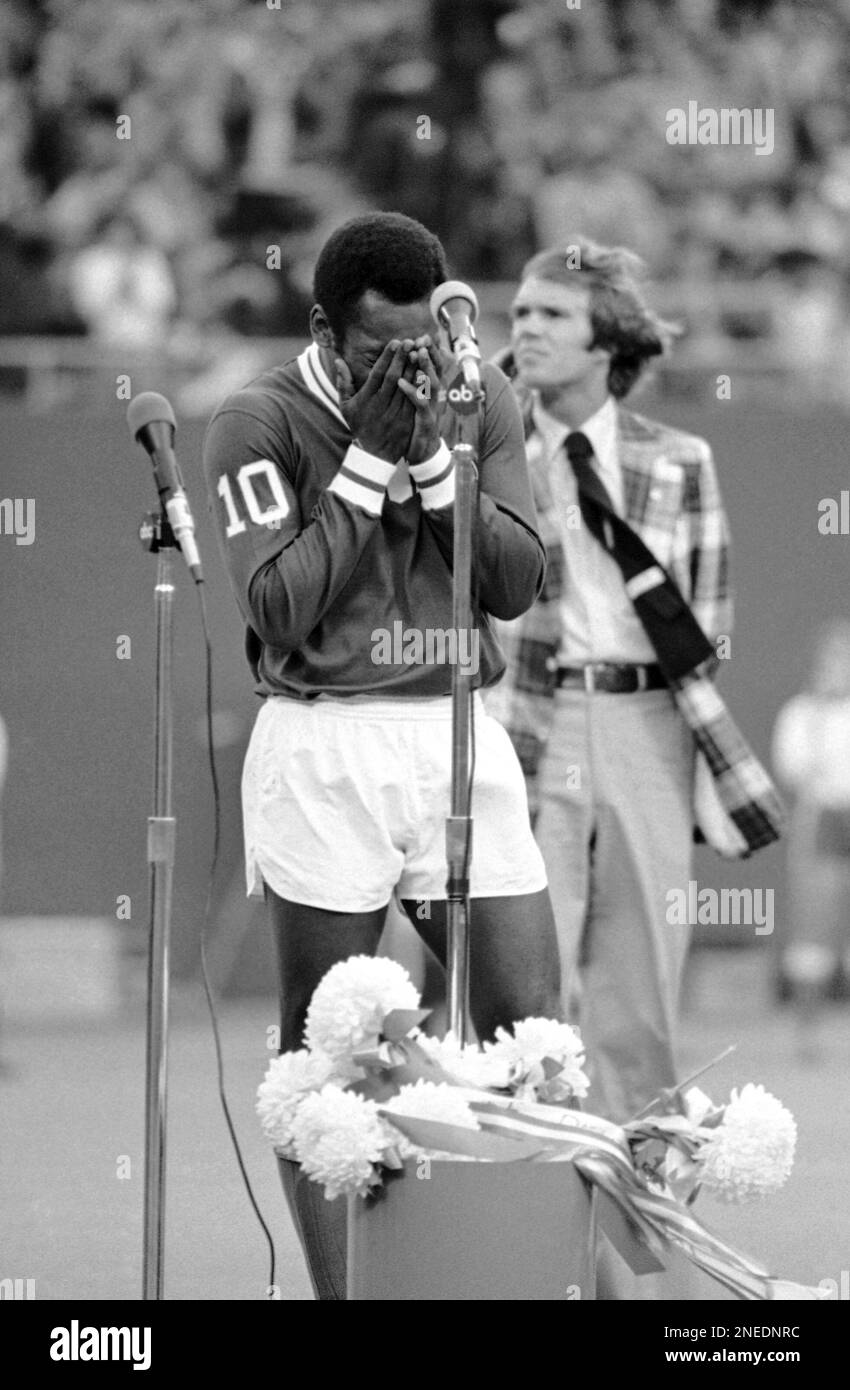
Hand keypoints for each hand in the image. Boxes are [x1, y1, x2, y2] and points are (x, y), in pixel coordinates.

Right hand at [334, 341, 414, 462]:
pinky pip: (415, 400)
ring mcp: (395, 413)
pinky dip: (420, 386)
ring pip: (406, 387)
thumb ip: (343, 382)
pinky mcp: (406, 420)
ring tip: (419, 352)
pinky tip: (425, 373)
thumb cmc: (359, 426)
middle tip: (410, 341)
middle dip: (402, 358)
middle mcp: (381, 405)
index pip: (378, 373)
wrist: (374, 455)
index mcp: (366, 399)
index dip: (387, 357)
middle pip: (393, 377)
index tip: (395, 342)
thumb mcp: (345, 406)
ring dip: (413, 369)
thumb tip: (338, 360)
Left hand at [396, 336, 442, 464]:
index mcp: (431, 391)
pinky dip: (412, 392)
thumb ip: (415, 385)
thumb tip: (407, 366)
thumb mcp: (416, 403)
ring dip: (425, 368)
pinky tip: (401, 382)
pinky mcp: (426, 421)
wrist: (422, 453)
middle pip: (436, 371)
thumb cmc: (417, 425)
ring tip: (416, 354)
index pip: (434, 368)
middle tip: (422, 339)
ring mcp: (432, 409)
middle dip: (430, 355)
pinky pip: (420, 404)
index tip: (423, 337)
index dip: (431, 352)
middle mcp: (435, 398)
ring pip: (432, 385)